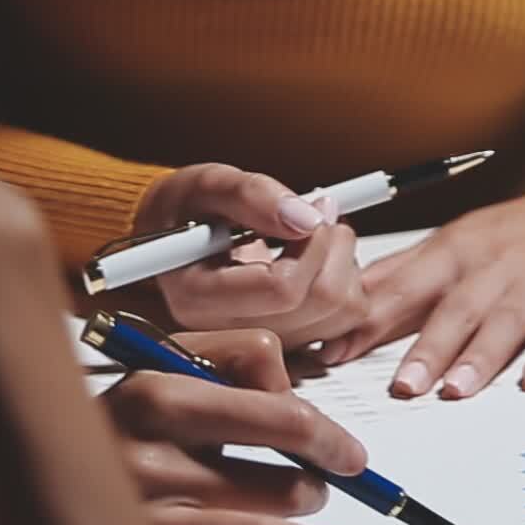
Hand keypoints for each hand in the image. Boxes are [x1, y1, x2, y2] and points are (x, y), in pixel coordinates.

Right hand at [100, 329, 370, 524]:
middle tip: (327, 497)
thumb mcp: (154, 366)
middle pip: (276, 487)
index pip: (275, 417)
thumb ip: (231, 357)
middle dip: (317, 495)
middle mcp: (148, 463)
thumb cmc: (100, 426)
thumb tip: (292, 392)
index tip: (349, 455)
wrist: (7, 486)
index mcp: (156, 399)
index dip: (327, 439)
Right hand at [135, 164, 366, 348]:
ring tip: (316, 233)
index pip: (283, 289)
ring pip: (344, 312)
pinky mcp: (292, 338)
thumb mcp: (205, 185)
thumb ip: (251, 195)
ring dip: (345, 262)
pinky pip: (348, 320)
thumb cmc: (183, 212)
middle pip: (322, 303)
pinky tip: (319, 259)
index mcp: (200, 299)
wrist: (176, 239)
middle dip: (333, 246)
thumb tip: (305, 218)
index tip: (307, 210)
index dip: (311, 242)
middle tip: (318, 211)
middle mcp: (232, 330)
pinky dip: (348, 282)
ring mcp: (265, 339)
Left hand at [322, 183, 524, 397]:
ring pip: (504, 321)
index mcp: (452, 252)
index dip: (366, 322)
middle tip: (401, 386)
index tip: (334, 353)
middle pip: (454, 308)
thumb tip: (344, 298)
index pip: (402, 289)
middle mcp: (491, 267)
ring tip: (456, 390)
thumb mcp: (454, 242)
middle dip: (426, 348)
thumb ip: (401, 273)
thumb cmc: (515, 235)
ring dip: (480, 356)